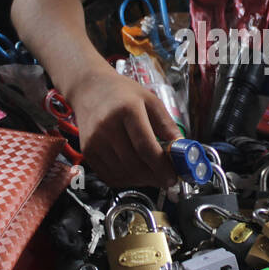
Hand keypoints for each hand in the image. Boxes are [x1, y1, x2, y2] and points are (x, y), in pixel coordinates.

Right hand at [67, 67, 180, 187]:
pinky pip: (109, 175)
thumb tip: (181, 148)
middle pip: (134, 163)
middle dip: (154, 177)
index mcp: (127, 110)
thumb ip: (166, 124)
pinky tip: (136, 173)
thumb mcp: (150, 100)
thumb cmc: (122, 93)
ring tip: (153, 175)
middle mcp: (107, 126)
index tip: (173, 176)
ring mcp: (94, 140)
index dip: (161, 167)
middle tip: (166, 178)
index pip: (145, 147)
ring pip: (122, 173)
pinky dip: (126, 180)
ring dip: (141, 181)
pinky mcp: (87, 151)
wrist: (89, 88)